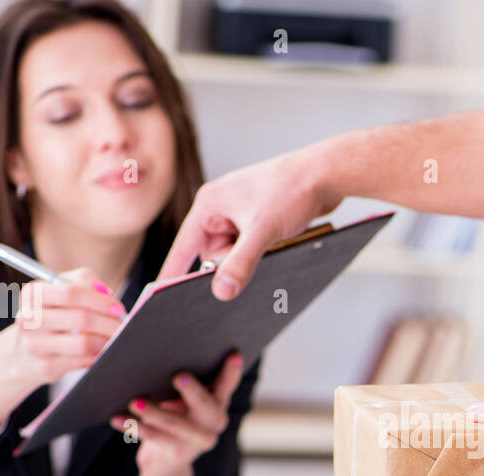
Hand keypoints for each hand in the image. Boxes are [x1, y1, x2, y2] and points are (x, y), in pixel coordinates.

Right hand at [9, 267, 125, 386]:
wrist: (24, 352)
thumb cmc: (51, 315)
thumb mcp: (59, 290)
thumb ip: (83, 281)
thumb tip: (105, 291)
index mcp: (32, 294)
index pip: (71, 293)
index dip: (100, 300)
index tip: (117, 308)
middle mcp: (28, 319)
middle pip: (81, 318)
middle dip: (109, 323)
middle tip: (122, 326)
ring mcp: (35, 345)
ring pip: (85, 343)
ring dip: (107, 340)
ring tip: (115, 338)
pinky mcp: (46, 367)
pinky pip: (83, 361)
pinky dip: (99, 355)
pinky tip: (103, 350)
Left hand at [108, 352, 244, 475]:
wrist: (167, 462)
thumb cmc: (172, 414)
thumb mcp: (181, 397)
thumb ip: (178, 377)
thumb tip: (149, 344)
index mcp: (218, 400)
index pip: (227, 383)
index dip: (232, 370)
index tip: (233, 353)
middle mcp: (215, 421)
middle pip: (206, 405)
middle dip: (193, 390)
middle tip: (178, 376)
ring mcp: (200, 440)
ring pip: (177, 424)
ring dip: (154, 412)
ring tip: (133, 402)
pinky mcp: (180, 453)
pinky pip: (155, 439)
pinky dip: (135, 427)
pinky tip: (117, 418)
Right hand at [158, 148, 339, 299]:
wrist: (325, 174)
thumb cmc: (292, 190)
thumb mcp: (262, 232)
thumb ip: (239, 263)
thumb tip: (221, 290)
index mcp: (209, 205)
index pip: (183, 247)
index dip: (173, 272)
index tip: (158, 295)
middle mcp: (220, 208)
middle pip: (212, 255)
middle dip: (231, 262)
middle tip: (255, 250)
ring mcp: (239, 213)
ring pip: (234, 253)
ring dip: (251, 256)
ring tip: (271, 239)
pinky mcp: (257, 219)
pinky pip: (251, 247)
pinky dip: (262, 250)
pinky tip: (277, 240)